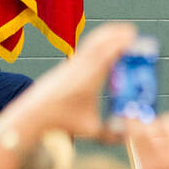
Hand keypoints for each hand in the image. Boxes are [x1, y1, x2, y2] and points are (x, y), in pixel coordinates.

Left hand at [0, 21, 135, 140]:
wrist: (33, 114)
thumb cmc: (62, 121)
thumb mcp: (90, 129)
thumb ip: (112, 134)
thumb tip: (130, 135)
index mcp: (89, 78)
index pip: (107, 53)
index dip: (122, 43)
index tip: (135, 38)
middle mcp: (80, 66)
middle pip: (99, 41)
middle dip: (117, 34)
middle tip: (133, 32)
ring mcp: (71, 64)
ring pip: (90, 42)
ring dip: (106, 35)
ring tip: (120, 33)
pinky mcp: (66, 67)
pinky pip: (84, 48)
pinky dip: (96, 43)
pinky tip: (102, 46)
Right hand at [128, 115, 168, 168]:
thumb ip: (141, 161)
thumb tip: (132, 135)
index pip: (135, 137)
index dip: (130, 123)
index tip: (128, 116)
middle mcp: (162, 161)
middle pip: (148, 128)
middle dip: (143, 122)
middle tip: (144, 124)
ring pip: (165, 124)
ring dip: (160, 122)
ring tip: (160, 129)